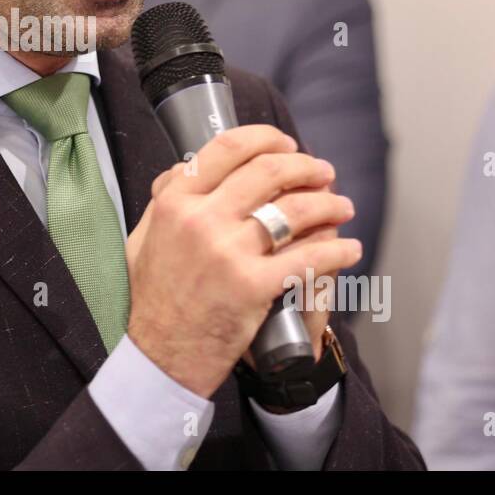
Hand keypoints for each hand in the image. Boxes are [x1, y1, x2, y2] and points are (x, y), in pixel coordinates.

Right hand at [125, 125, 360, 397]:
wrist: (159, 356)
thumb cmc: (153, 297)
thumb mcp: (144, 236)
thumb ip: (166, 197)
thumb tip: (189, 164)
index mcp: (175, 202)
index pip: (227, 148)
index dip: (266, 139)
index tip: (287, 144)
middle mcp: (201, 220)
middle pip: (268, 171)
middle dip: (306, 166)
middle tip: (323, 172)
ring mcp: (228, 253)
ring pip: (295, 210)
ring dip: (329, 203)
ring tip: (342, 206)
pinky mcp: (253, 287)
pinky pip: (309, 258)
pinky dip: (338, 251)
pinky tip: (350, 249)